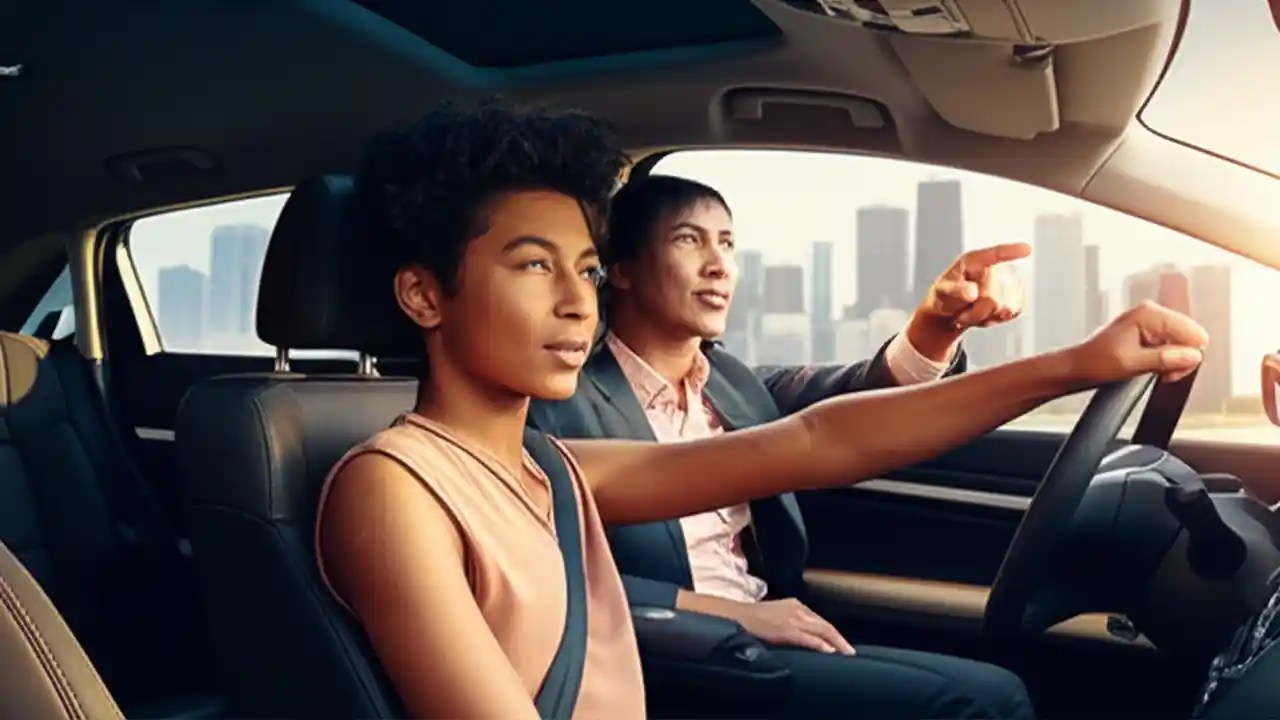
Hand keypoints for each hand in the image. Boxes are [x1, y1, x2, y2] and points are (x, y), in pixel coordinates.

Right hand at [726, 598, 855, 654]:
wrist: (736, 617)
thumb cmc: (753, 620)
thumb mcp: (776, 616)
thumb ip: (790, 623)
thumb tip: (802, 637)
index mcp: (796, 606)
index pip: (820, 621)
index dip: (832, 634)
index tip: (841, 645)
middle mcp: (798, 609)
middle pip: (825, 626)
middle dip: (839, 640)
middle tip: (851, 652)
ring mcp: (793, 619)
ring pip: (822, 631)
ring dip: (836, 643)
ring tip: (846, 654)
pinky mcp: (787, 630)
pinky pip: (809, 639)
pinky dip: (821, 645)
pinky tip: (830, 652)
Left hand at [906, 243, 1030, 360]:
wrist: (952, 311)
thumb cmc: (945, 296)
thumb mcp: (941, 292)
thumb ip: (954, 291)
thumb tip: (972, 292)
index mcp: (973, 261)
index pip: (993, 255)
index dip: (1010, 252)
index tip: (1026, 249)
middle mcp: (994, 268)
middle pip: (993, 297)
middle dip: (975, 311)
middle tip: (961, 311)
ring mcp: (1008, 281)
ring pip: (1005, 307)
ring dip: (984, 316)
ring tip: (971, 311)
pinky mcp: (1017, 297)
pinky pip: (1014, 312)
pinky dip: (997, 319)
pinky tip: (986, 314)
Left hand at [1067, 300, 1207, 386]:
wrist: (1078, 366)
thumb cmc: (1096, 363)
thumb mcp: (1131, 364)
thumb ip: (1164, 359)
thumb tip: (1193, 355)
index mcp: (1149, 314)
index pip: (1192, 333)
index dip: (1187, 357)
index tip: (1172, 372)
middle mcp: (1153, 312)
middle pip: (1191, 336)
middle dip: (1182, 359)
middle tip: (1164, 374)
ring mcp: (1152, 321)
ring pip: (1184, 343)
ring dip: (1175, 361)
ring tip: (1157, 372)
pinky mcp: (1151, 331)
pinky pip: (1173, 345)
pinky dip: (1168, 359)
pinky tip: (1155, 367)